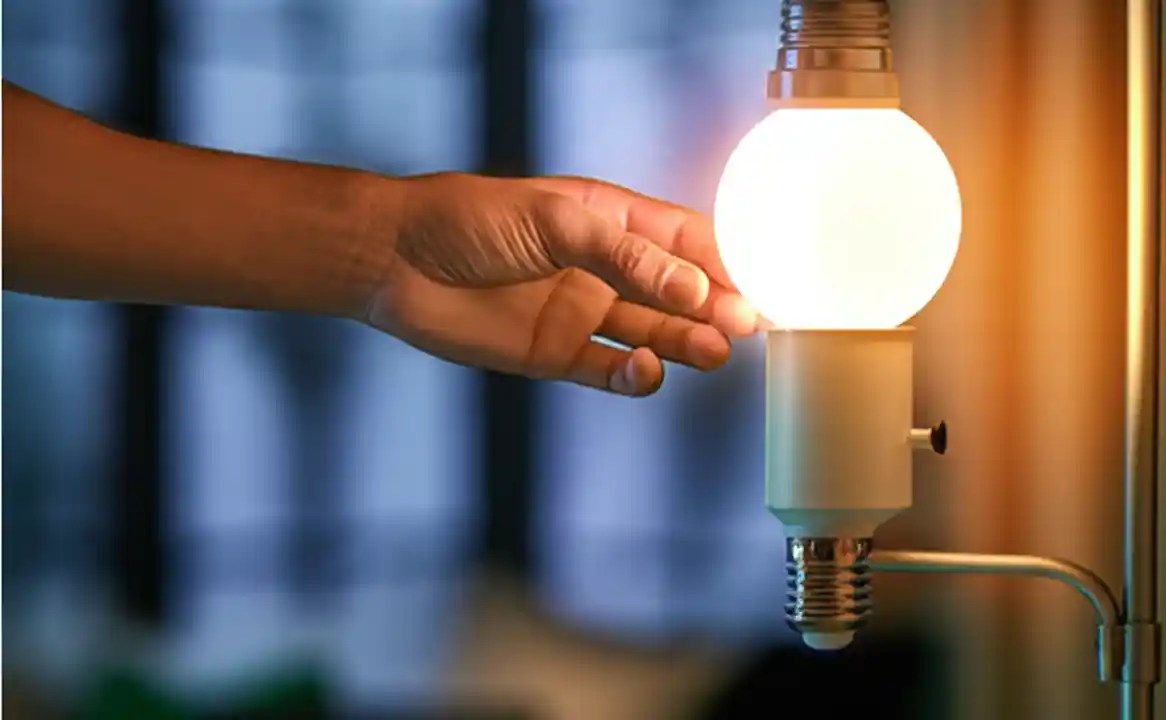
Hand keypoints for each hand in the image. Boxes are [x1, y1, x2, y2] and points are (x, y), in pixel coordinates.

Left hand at [363, 172, 759, 395]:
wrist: (394, 260)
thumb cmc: (469, 219)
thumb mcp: (555, 222)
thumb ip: (625, 256)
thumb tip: (696, 286)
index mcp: (608, 220)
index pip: (683, 240)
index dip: (724, 262)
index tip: (760, 284)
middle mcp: (603, 267)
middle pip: (677, 291)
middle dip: (714, 307)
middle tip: (748, 326)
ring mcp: (582, 312)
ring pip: (652, 332)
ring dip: (685, 342)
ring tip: (715, 352)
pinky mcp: (557, 354)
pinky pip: (610, 369)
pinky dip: (635, 375)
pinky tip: (650, 372)